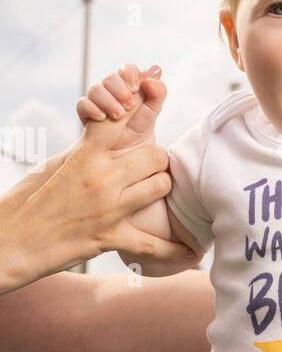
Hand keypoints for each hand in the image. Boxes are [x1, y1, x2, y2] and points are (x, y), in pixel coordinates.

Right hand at [0, 100, 196, 293]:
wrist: (12, 240)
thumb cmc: (30, 200)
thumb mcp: (55, 165)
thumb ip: (86, 150)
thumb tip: (107, 133)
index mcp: (85, 153)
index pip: (122, 119)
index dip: (142, 106)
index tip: (155, 98)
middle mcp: (100, 176)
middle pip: (155, 153)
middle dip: (157, 160)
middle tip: (153, 167)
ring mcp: (107, 208)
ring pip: (160, 186)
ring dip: (162, 190)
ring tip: (157, 194)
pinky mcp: (109, 238)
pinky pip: (155, 245)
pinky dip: (175, 251)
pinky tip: (193, 252)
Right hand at [76, 62, 166, 152]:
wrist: (130, 148)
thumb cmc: (141, 126)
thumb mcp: (154, 109)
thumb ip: (158, 90)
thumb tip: (155, 70)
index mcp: (128, 84)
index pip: (127, 69)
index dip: (130, 75)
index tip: (135, 88)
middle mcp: (111, 89)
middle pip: (110, 78)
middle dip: (120, 90)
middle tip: (129, 105)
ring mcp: (97, 99)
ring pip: (95, 89)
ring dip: (108, 101)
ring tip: (119, 115)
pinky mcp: (86, 111)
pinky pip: (82, 104)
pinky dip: (93, 109)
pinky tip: (102, 118)